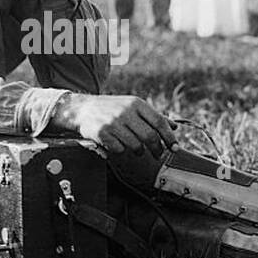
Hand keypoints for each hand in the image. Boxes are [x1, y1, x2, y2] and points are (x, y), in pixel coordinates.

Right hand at [51, 93, 176, 156]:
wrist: (83, 109)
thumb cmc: (112, 108)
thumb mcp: (133, 106)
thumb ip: (153, 116)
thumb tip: (174, 126)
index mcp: (136, 103)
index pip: (159, 122)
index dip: (169, 137)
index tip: (175, 148)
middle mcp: (125, 112)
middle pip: (149, 136)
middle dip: (157, 149)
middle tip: (158, 154)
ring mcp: (113, 123)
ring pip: (136, 145)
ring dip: (139, 151)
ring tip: (136, 149)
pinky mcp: (102, 133)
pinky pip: (120, 149)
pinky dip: (121, 150)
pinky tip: (118, 144)